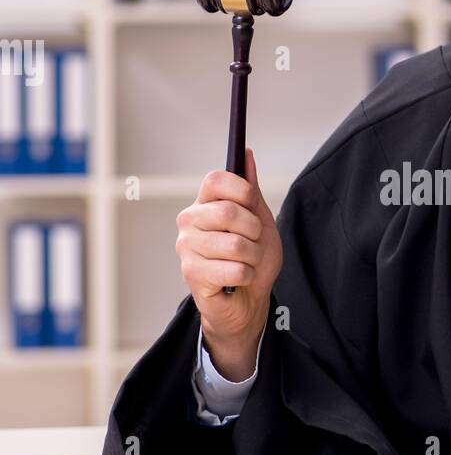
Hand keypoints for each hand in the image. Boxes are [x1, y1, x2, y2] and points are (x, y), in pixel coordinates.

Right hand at [175, 147, 282, 352]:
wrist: (249, 300)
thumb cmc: (252, 259)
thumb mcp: (260, 220)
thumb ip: (251, 190)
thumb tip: (246, 154)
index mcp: (204, 204)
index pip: (215, 180)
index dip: (241, 190)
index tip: (252, 204)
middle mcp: (189, 221)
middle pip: (228, 212)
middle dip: (254, 231)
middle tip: (253, 242)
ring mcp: (187, 247)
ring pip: (235, 244)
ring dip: (253, 257)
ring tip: (246, 263)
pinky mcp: (191, 273)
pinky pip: (234, 269)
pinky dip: (247, 276)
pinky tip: (237, 279)